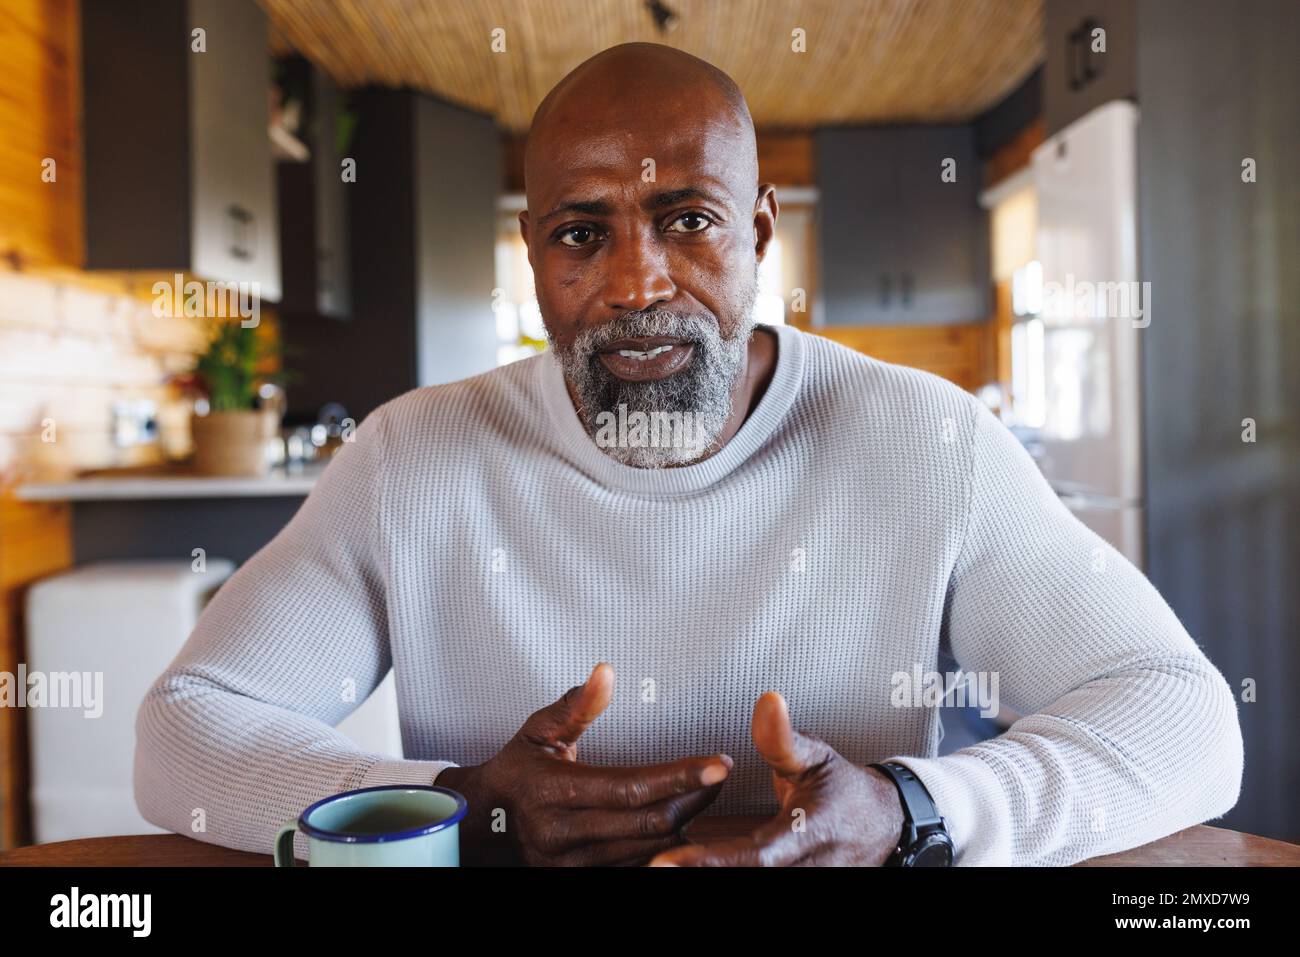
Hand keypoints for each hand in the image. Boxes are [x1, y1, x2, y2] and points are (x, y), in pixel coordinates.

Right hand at [436, 663, 731, 865]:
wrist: (480, 825)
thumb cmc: (516, 773)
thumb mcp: (539, 732)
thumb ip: (577, 705)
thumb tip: (605, 672)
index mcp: (551, 792)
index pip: (630, 788)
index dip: (679, 777)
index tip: (719, 764)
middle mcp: (560, 835)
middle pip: (648, 823)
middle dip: (692, 800)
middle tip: (718, 776)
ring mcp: (570, 865)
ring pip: (648, 849)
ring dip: (682, 824)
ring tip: (701, 795)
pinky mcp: (578, 880)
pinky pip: (636, 865)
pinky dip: (662, 848)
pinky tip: (677, 825)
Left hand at [649, 691, 904, 865]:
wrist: (883, 824)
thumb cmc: (844, 790)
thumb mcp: (817, 756)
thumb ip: (784, 737)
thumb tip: (767, 703)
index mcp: (811, 832)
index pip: (757, 855)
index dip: (713, 860)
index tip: (669, 860)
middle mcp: (807, 867)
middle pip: (746, 878)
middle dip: (698, 874)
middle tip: (649, 866)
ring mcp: (803, 881)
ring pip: (748, 886)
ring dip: (703, 878)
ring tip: (656, 867)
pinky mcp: (794, 886)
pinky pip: (751, 883)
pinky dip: (720, 873)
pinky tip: (682, 869)